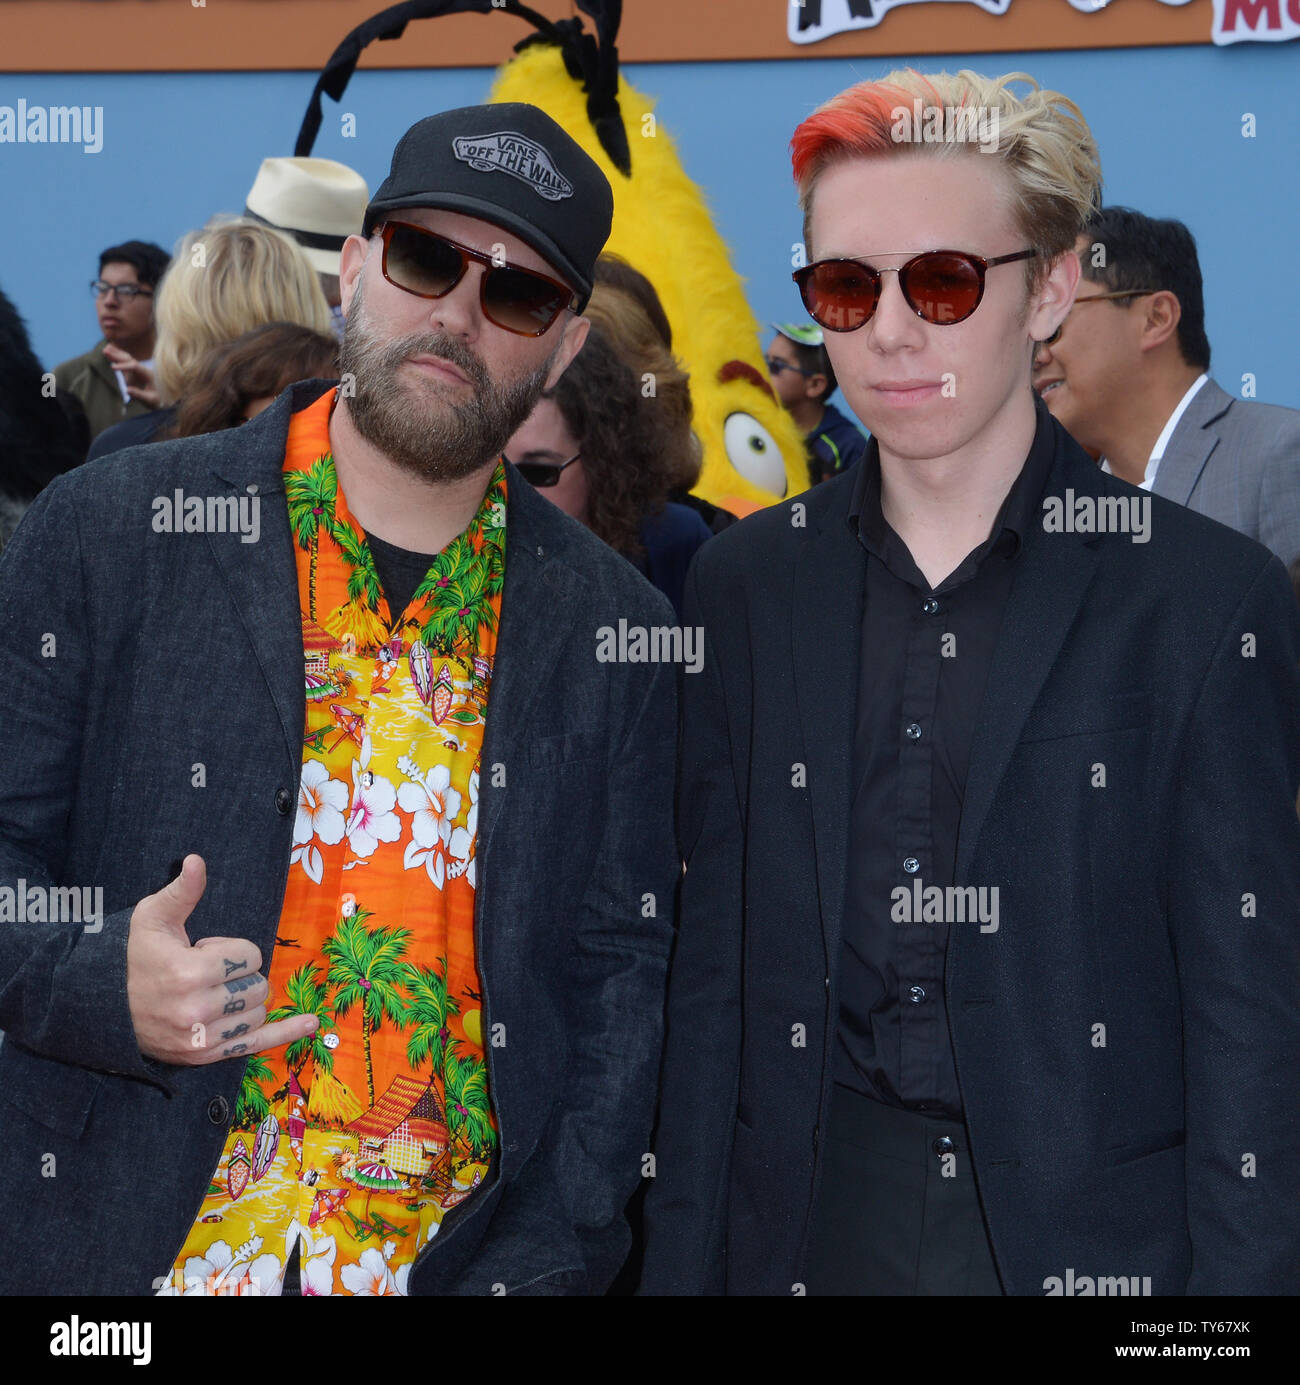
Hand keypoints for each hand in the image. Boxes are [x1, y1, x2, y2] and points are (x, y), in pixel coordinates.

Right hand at [102, 343, 159, 407]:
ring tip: (105, 348)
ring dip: (116, 353)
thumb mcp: (150, 400)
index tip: (112, 368)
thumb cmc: (159, 400)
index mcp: (148, 374)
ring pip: (127, 359)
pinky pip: (126, 362)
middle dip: (117, 355)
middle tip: (105, 351)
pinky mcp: (135, 372)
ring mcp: (139, 370)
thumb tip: (127, 390)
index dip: (123, 366)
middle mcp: (143, 369)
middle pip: (129, 359)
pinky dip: (118, 356)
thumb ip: (139, 395)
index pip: (134, 367)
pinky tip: (110, 350)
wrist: (165, 399)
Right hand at [126, 854, 316, 1065]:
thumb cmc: (133, 956)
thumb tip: (196, 861)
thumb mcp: (153, 917)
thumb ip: (182, 891)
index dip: (232, 949)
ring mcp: (201, 1038)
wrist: (101, 1005)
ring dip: (246, 998)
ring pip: (258, 1012)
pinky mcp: (203, 1055)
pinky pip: (255, 1045)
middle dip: (241, 974)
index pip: (250, 956)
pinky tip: (310, 1023)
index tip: (203, 951)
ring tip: (212, 992)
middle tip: (206, 974)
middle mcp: (198, 1010)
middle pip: (258, 985)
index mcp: (189, 972)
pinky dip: (285, 1033)